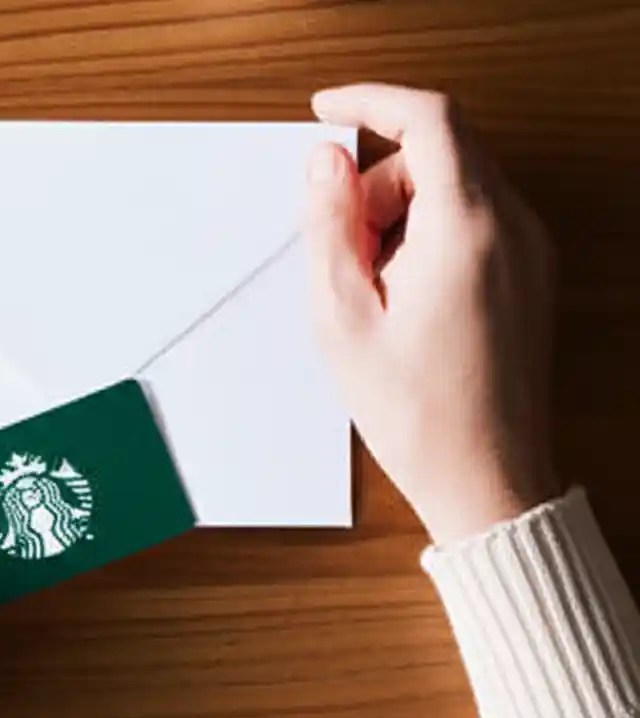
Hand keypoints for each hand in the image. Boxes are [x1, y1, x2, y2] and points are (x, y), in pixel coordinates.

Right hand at [303, 83, 558, 543]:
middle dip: (379, 175)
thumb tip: (326, 162)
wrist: (487, 478)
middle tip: (342, 242)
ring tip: (372, 281)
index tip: (324, 111)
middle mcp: (511, 228)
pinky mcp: (530, 272)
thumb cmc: (416, 412)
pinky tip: (403, 289)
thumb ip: (329, 226)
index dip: (369, 102)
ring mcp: (529, 250)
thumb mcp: (343, 317)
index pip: (428, 117)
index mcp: (465, 231)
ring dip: (402, 206)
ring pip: (457, 181)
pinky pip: (475, 216)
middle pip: (441, 148)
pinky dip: (430, 229)